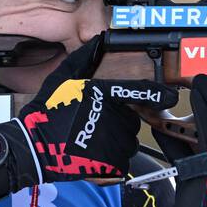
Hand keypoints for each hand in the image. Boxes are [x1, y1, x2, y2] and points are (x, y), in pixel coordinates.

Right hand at [18, 39, 176, 179]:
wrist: (35, 147)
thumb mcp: (62, 78)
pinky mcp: (114, 164)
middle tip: (94, 124)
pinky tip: (93, 155)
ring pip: (128, 142)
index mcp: (107, 96)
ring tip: (91, 141)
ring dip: (116, 142)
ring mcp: (117, 143)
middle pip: (132, 120)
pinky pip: (122, 161)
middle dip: (119, 122)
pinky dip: (111, 161)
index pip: (141, 93)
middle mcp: (117, 119)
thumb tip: (97, 42)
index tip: (171, 96)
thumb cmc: (47, 112)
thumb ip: (83, 59)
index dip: (159, 94)